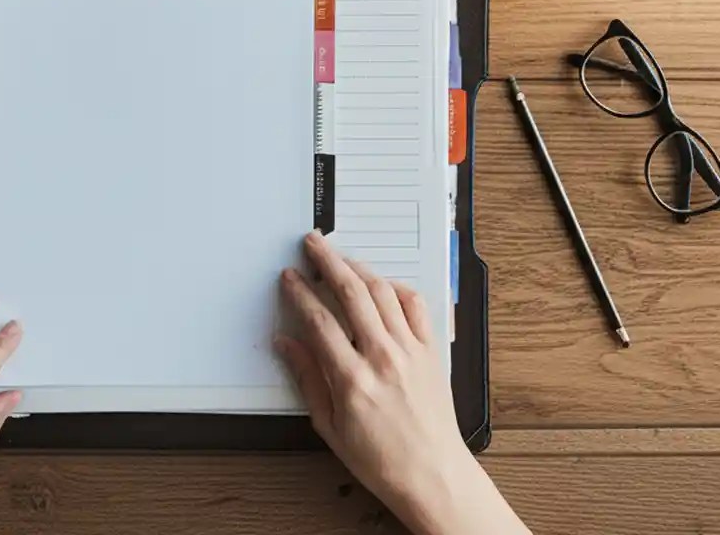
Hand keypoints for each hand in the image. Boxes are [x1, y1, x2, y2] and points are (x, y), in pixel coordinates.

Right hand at [277, 233, 529, 534]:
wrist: (432, 475)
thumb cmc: (381, 459)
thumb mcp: (329, 426)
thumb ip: (307, 379)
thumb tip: (287, 344)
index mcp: (352, 380)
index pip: (319, 320)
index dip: (300, 293)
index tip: (289, 278)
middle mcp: (383, 358)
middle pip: (351, 292)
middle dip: (328, 261)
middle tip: (312, 244)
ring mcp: (410, 351)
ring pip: (383, 291)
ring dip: (359, 266)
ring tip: (341, 256)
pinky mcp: (431, 351)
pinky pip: (415, 305)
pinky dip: (396, 287)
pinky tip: (381, 283)